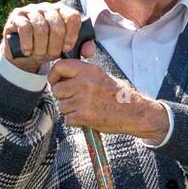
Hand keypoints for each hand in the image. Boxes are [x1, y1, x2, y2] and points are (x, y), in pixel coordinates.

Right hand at [1, 3, 95, 72]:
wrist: (23, 54)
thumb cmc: (47, 48)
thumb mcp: (63, 50)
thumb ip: (79, 49)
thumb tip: (88, 52)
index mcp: (61, 12)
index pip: (73, 16)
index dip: (72, 35)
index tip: (67, 49)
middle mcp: (47, 7)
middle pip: (56, 25)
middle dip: (54, 45)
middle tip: (50, 55)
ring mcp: (31, 10)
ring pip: (40, 28)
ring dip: (41, 47)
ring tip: (39, 54)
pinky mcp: (16, 16)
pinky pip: (25, 28)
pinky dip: (28, 43)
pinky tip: (28, 51)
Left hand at [46, 60, 170, 140]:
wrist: (134, 112)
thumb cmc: (120, 96)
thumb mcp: (101, 76)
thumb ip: (82, 75)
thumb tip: (62, 77)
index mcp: (88, 70)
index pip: (59, 67)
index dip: (53, 75)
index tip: (54, 81)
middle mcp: (84, 83)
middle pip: (57, 90)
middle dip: (62, 97)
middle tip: (73, 100)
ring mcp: (83, 100)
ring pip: (61, 106)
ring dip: (69, 110)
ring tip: (84, 109)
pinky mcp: (84, 116)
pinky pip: (67, 119)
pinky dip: (74, 121)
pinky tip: (86, 118)